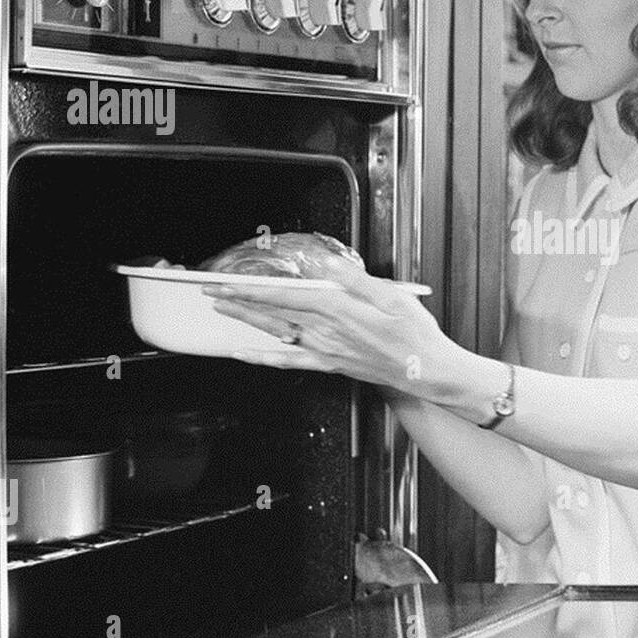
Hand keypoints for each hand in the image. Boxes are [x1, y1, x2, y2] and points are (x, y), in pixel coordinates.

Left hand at [202, 266, 452, 392]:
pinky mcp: (330, 363)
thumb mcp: (393, 297)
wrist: (426, 371)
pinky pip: (290, 361)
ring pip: (276, 333)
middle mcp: (326, 331)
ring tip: (222, 310)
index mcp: (340, 309)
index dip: (254, 289)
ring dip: (246, 321)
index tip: (231, 282)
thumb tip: (328, 267)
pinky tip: (245, 354)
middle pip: (274, 313)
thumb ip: (357, 280)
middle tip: (212, 291)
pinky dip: (264, 357)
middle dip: (240, 301)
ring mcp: (325, 350)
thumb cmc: (415, 335)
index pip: (287, 296)